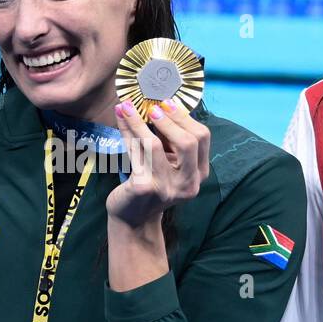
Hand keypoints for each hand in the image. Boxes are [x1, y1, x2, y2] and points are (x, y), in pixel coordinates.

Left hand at [107, 100, 210, 229]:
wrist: (133, 218)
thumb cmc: (151, 183)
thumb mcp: (168, 163)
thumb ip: (170, 140)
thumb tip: (160, 104)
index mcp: (198, 174)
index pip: (202, 138)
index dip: (184, 117)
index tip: (167, 103)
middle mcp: (188, 183)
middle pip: (188, 142)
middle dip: (169, 119)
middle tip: (152, 107)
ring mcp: (166, 188)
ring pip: (155, 145)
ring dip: (138, 121)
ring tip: (126, 106)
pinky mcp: (144, 188)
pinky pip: (135, 153)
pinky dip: (126, 132)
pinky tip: (120, 121)